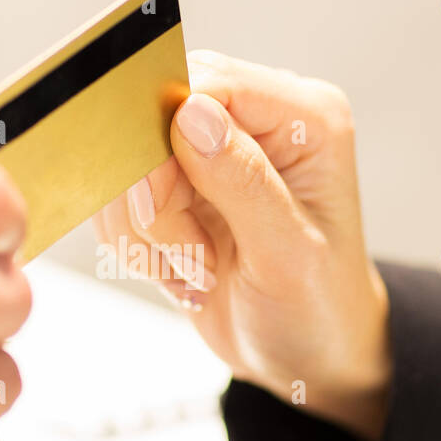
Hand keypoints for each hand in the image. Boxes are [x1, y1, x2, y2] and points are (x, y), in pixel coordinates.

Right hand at [93, 51, 390, 440]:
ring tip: (196, 271)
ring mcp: (214, 151)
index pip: (210, 83)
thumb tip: (190, 115)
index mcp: (305, 118)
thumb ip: (244, 181)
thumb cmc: (320, 311)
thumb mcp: (290, 254)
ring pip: (128, 159)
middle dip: (154, 197)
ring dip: (146, 230)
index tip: (166, 208)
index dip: (168, 137)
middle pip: (156, 115)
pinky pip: (121, 194)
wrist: (306, 357)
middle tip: (191, 257)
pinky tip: (179, 271)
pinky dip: (136, 242)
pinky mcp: (181, 183)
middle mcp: (259, 122)